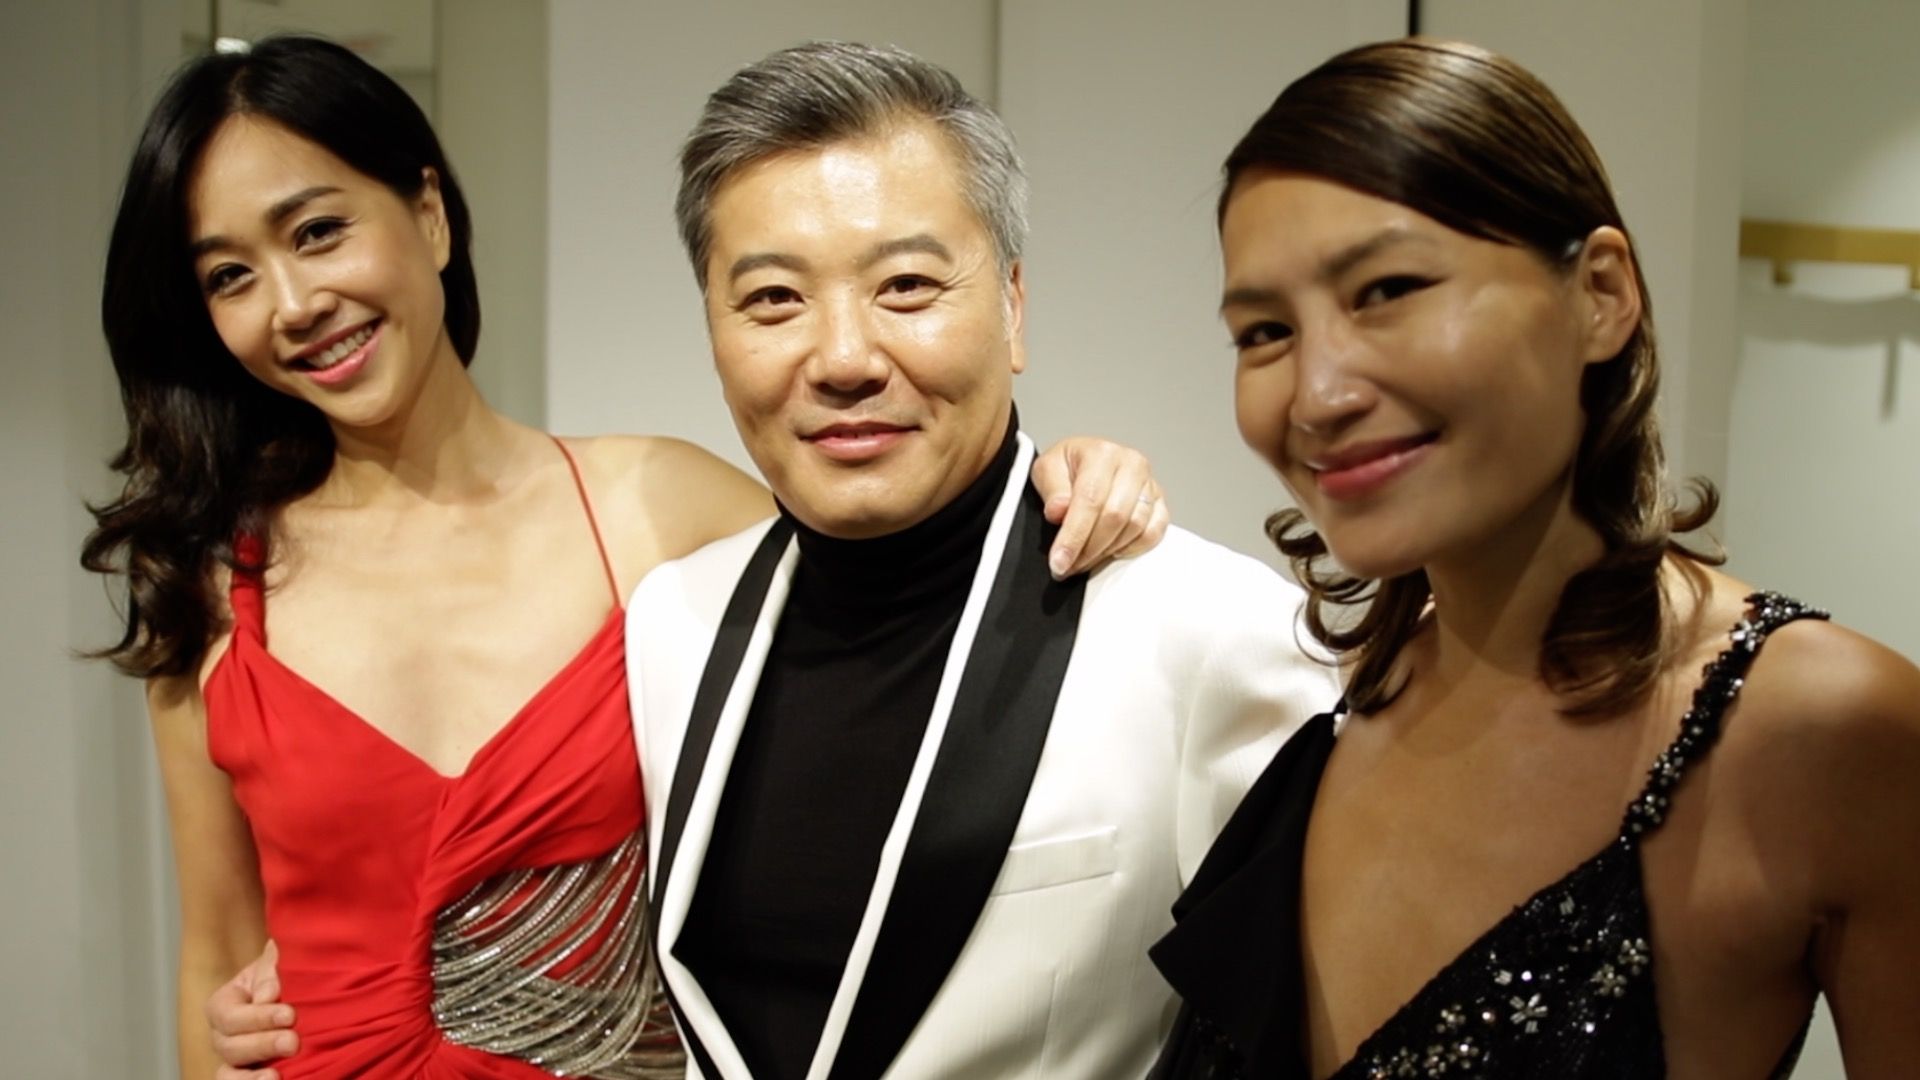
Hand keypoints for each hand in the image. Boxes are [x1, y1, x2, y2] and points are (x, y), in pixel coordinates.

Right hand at [207, 940, 295, 1077]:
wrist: (311, 989)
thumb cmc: (292, 972)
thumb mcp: (281, 963)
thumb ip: (272, 972)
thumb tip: (267, 996)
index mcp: (226, 1002)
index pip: (228, 1015)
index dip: (257, 1017)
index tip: (290, 1015)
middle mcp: (224, 1034)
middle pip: (228, 1047)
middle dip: (262, 1045)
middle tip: (293, 1043)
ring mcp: (237, 1059)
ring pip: (229, 1075)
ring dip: (250, 1078)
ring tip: (275, 1077)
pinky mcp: (253, 1074)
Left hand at [1031, 436, 1169, 578]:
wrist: (1086, 461)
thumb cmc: (1069, 466)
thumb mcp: (1046, 469)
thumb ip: (1051, 489)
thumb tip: (1059, 511)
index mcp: (1102, 453)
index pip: (1090, 499)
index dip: (1074, 535)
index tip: (1060, 561)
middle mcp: (1131, 465)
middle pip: (1115, 516)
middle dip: (1089, 549)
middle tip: (1068, 566)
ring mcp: (1149, 484)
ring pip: (1135, 527)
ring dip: (1107, 551)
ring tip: (1084, 559)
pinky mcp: (1159, 502)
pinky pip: (1153, 533)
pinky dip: (1133, 548)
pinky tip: (1111, 551)